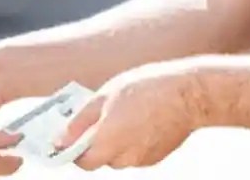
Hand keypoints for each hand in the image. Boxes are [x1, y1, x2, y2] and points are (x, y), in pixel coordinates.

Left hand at [55, 60, 206, 170]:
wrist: (189, 94)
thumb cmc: (148, 88)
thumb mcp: (105, 95)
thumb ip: (80, 121)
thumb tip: (60, 139)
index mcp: (108, 143)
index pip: (82, 161)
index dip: (74, 149)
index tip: (72, 135)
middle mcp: (125, 157)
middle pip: (100, 158)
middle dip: (96, 141)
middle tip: (100, 116)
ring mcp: (143, 159)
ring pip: (119, 156)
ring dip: (115, 140)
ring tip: (124, 112)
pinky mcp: (157, 156)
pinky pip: (135, 153)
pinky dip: (133, 140)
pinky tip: (140, 119)